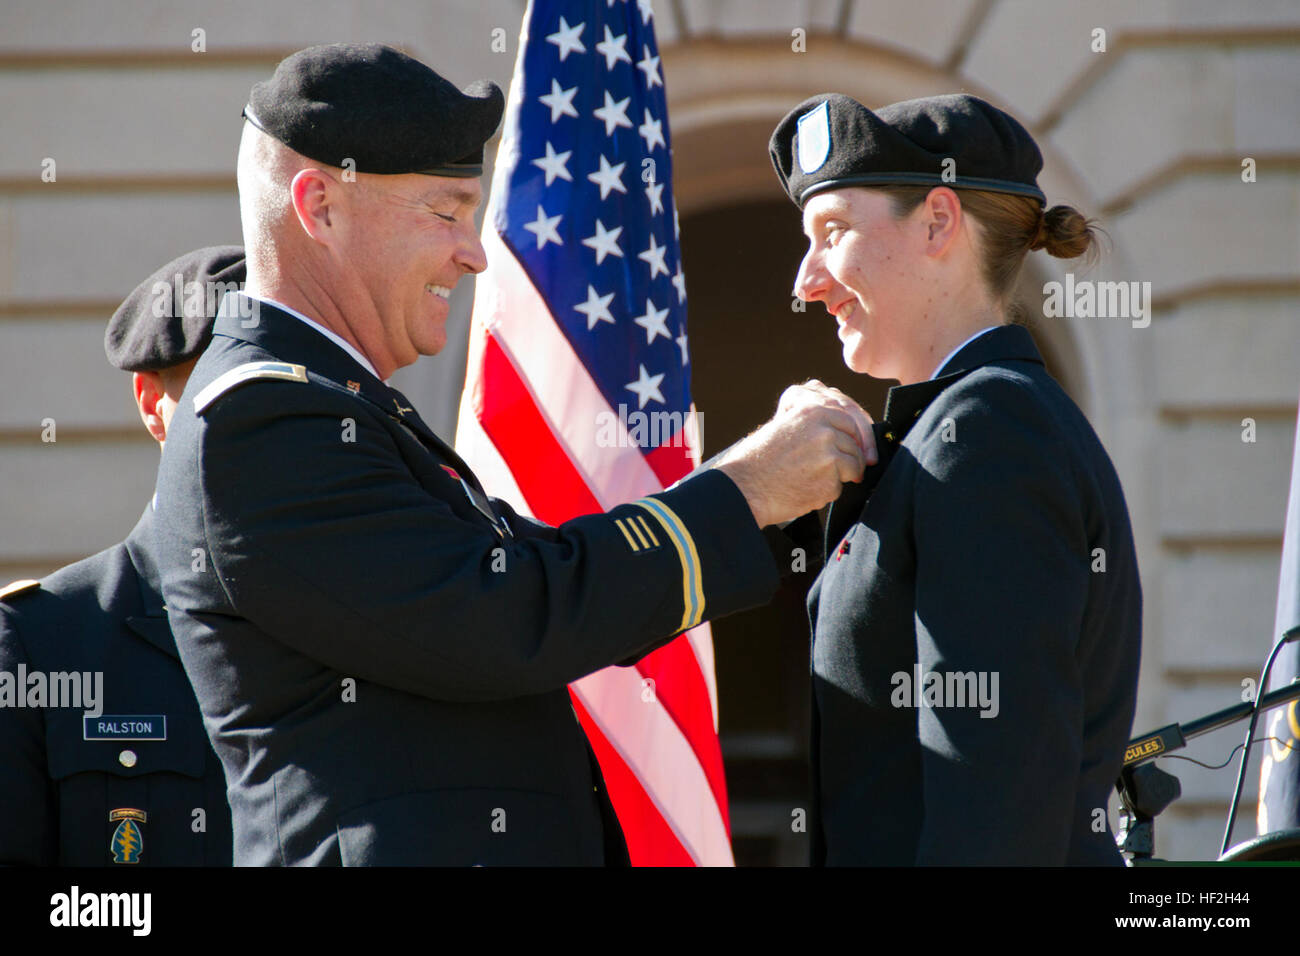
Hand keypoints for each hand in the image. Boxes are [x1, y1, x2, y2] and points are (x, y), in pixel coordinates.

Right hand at [716, 380, 876, 527]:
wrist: (745, 486)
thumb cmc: (759, 458)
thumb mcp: (785, 425)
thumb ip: (815, 422)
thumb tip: (844, 428)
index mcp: (813, 411)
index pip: (850, 420)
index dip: (854, 437)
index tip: (855, 448)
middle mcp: (824, 430)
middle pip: (855, 444)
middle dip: (851, 458)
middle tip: (842, 470)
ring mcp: (829, 456)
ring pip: (853, 466)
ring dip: (841, 476)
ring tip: (814, 479)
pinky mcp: (829, 481)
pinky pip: (839, 487)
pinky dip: (826, 492)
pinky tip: (804, 489)